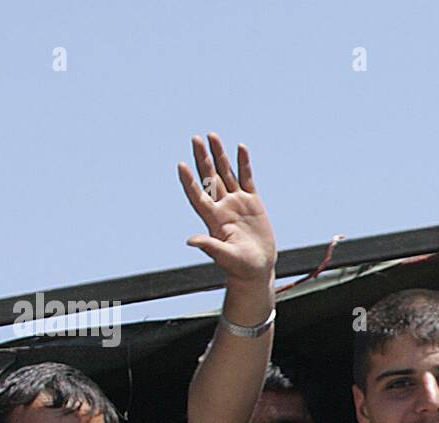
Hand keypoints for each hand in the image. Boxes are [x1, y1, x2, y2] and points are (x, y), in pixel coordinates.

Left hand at [178, 134, 276, 286]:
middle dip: (203, 159)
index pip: (198, 195)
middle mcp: (222, 207)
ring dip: (219, 155)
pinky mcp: (252, 202)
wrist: (257, 269)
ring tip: (212, 136)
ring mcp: (237, 203)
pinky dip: (243, 164)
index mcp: (214, 219)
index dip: (189, 181)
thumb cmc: (241, 268)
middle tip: (195, 139)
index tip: (181, 165)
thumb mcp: (226, 257)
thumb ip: (210, 247)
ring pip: (226, 173)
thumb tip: (191, 241)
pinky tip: (240, 148)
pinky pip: (247, 178)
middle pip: (209, 178)